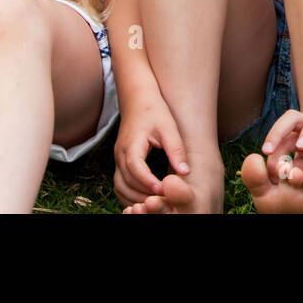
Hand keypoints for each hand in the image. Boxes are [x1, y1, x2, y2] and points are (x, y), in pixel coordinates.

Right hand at [113, 90, 188, 206]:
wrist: (138, 99)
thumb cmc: (155, 111)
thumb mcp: (169, 127)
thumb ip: (176, 149)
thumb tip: (185, 172)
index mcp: (131, 144)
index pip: (135, 167)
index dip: (147, 181)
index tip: (162, 190)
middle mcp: (120, 154)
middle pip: (126, 181)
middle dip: (143, 194)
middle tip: (162, 202)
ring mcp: (118, 159)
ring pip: (120, 186)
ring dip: (134, 198)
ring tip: (156, 203)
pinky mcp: (120, 162)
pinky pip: (120, 184)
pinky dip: (129, 195)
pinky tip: (146, 199)